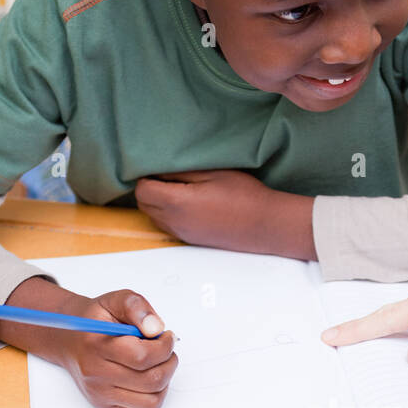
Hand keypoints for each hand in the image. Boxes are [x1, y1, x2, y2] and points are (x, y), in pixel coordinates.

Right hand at [54, 290, 177, 407]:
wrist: (70, 339)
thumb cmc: (96, 321)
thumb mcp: (115, 300)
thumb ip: (137, 308)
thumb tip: (155, 328)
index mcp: (96, 346)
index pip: (142, 356)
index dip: (164, 346)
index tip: (167, 336)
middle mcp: (96, 374)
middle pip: (151, 380)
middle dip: (169, 362)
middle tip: (165, 349)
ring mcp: (101, 394)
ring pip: (153, 400)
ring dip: (165, 380)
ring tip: (158, 363)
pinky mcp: (107, 406)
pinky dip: (156, 393)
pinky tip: (148, 376)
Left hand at [135, 168, 270, 249]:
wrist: (265, 225)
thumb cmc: (244, 195)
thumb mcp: (212, 172)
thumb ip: (180, 171)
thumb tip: (158, 169)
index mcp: (177, 202)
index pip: (142, 190)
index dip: (147, 175)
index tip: (160, 167)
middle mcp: (175, 222)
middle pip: (144, 204)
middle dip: (149, 188)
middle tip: (168, 175)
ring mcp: (183, 234)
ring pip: (153, 216)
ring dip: (158, 202)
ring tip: (180, 188)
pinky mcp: (191, 240)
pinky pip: (168, 225)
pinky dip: (169, 213)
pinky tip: (189, 203)